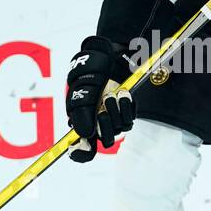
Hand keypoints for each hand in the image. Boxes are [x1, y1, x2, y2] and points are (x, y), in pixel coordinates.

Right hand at [66, 36, 134, 161]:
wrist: (109, 58)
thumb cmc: (91, 73)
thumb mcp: (80, 89)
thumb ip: (80, 112)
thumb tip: (85, 134)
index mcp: (81, 122)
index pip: (80, 149)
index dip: (80, 152)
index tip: (81, 146)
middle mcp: (96, 124)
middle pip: (105, 141)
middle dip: (106, 124)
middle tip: (103, 107)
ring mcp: (113, 120)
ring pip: (119, 130)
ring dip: (116, 111)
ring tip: (112, 95)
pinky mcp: (126, 114)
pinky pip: (129, 120)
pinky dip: (127, 107)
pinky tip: (122, 94)